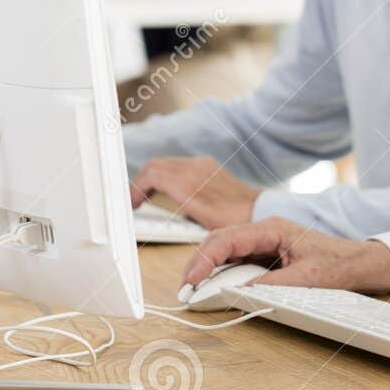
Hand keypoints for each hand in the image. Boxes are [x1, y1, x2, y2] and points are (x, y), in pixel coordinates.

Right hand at [130, 156, 259, 229]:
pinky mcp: (206, 164)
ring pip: (164, 163)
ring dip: (151, 178)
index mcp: (189, 184)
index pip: (151, 175)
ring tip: (146, 197)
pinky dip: (165, 175)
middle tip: (134, 201)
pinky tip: (166, 191)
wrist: (259, 212)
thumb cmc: (233, 224)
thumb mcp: (199, 226)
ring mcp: (200, 164)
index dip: (135, 188)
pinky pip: (177, 164)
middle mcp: (194, 168)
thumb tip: (153, 220)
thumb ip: (174, 220)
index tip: (131, 203)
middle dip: (139, 182)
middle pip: (154, 166)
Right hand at [181, 216, 389, 293]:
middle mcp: (263, 231)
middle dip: (198, 263)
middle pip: (220, 241)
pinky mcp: (264, 255)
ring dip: (207, 269)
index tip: (192, 280)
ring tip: (193, 290)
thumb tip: (240, 291)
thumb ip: (273, 284)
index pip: (228, 238)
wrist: (360, 263)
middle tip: (185, 289)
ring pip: (225, 251)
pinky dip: (221, 273)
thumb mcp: (308, 278)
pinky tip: (212, 286)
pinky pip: (236, 261)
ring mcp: (263, 242)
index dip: (205, 259)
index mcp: (272, 228)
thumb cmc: (339, 264)